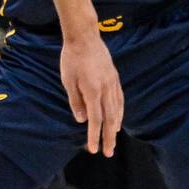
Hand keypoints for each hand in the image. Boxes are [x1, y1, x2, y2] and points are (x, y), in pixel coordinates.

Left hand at [59, 32, 122, 155]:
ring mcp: (113, 83)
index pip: (95, 119)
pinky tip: (118, 118)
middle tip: (109, 152)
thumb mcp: (68, 80)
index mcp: (93, 91)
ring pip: (117, 109)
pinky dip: (120, 111)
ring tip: (114, 138)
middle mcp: (106, 89)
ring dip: (116, 126)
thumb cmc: (71, 58)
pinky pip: (120, 99)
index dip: (94, 136)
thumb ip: (76, 101)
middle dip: (109, 137)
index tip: (94, 149)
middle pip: (110, 118)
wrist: (84, 36)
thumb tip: (81, 120)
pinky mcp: (115, 78)